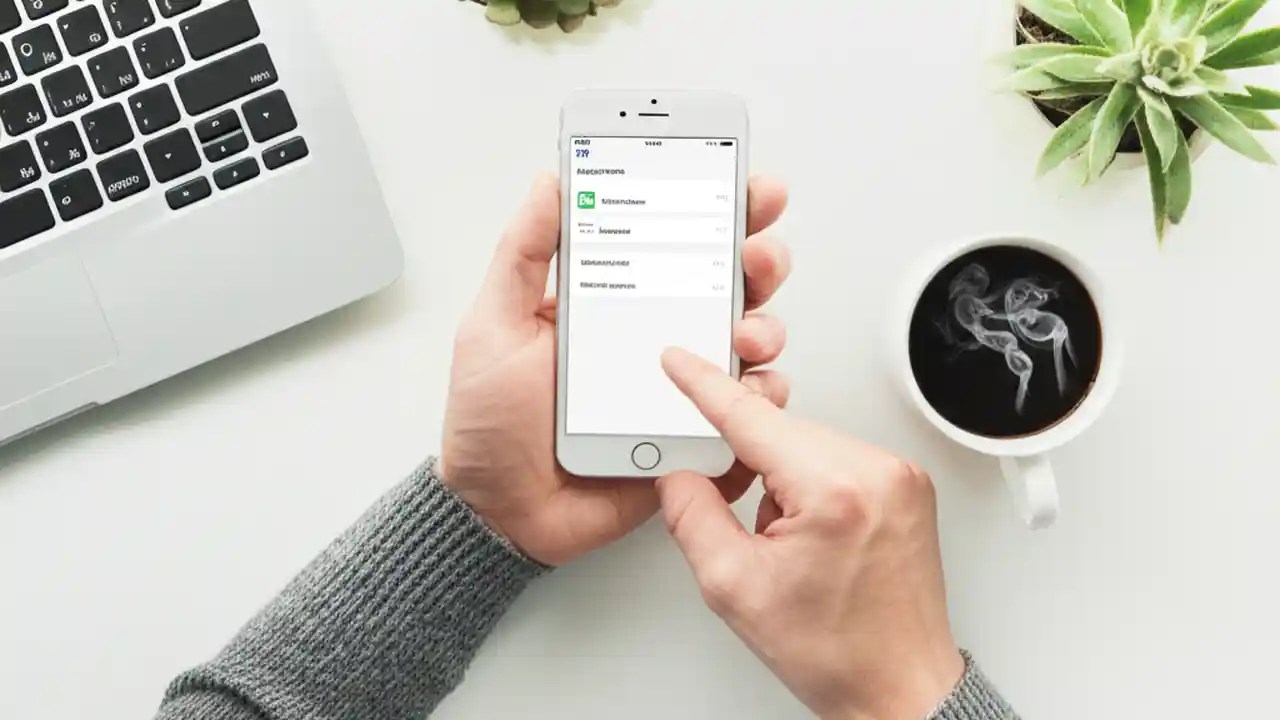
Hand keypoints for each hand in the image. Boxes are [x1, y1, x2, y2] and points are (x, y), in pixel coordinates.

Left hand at [441, 174, 791, 565]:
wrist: (500, 511)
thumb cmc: (491, 421)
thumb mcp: (494, 324)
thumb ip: (523, 254)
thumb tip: (551, 182)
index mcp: (614, 299)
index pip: (676, 240)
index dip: (721, 208)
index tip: (749, 186)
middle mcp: (657, 335)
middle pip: (731, 284)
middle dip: (760, 259)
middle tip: (756, 257)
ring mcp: (680, 386)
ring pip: (751, 342)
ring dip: (765, 325)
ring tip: (744, 333)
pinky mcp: (693, 436)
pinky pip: (749, 412)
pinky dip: (764, 395)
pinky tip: (750, 387)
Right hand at [656, 349, 964, 719]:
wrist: (898, 687)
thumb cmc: (836, 651)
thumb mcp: (733, 585)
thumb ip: (692, 514)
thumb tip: (679, 474)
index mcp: (834, 490)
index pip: (751, 418)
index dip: (705, 386)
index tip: (682, 360)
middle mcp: (876, 471)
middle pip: (780, 432)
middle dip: (750, 467)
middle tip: (754, 534)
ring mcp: (899, 476)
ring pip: (807, 445)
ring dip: (783, 480)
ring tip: (796, 548)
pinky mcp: (907, 485)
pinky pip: (837, 460)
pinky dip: (812, 486)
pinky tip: (817, 538)